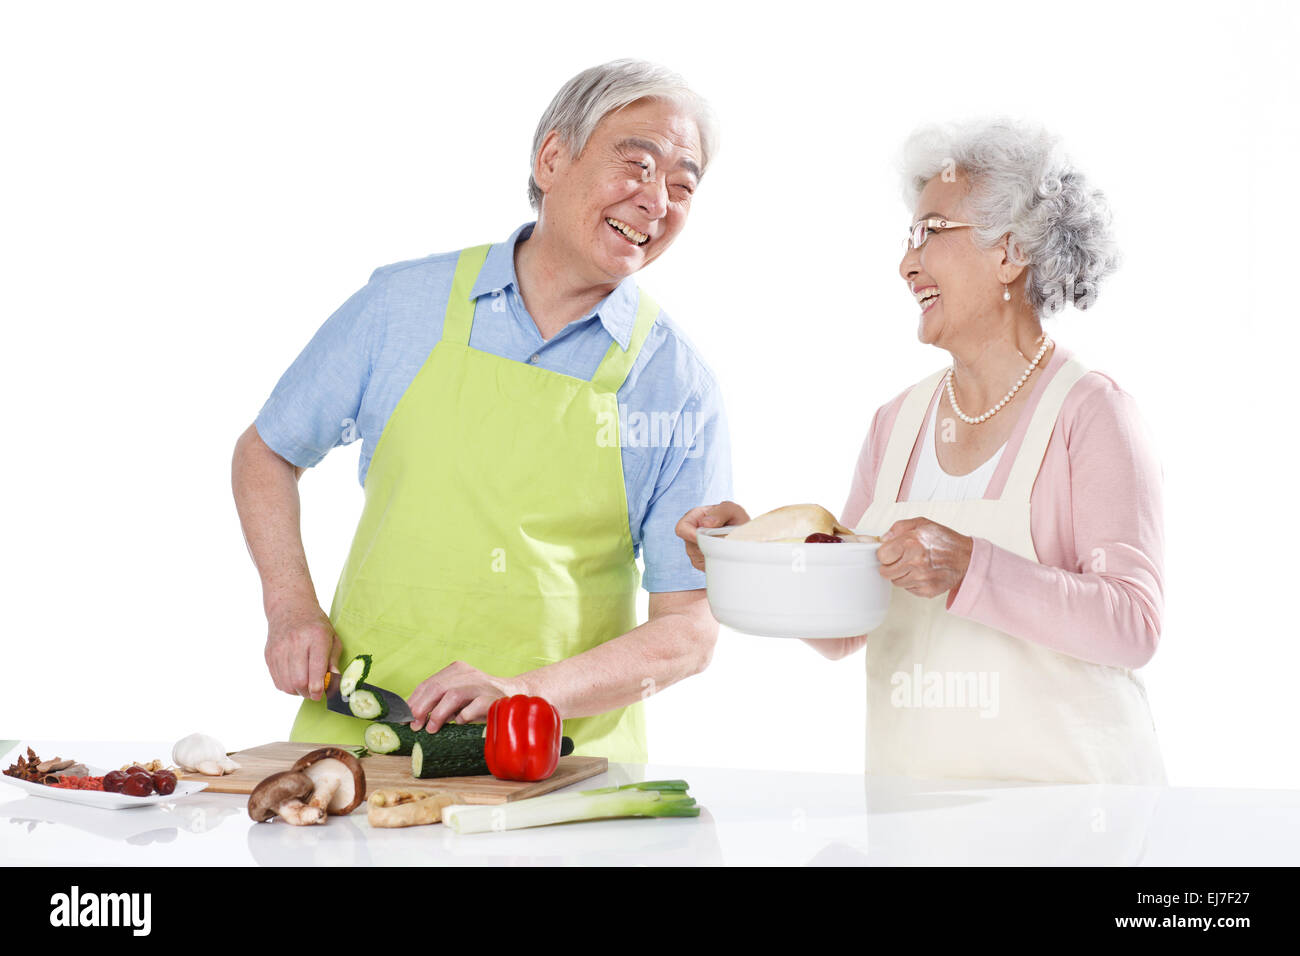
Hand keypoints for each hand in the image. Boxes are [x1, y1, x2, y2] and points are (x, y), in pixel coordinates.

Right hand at [265, 603, 341, 699]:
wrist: (289, 608)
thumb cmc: (315, 624)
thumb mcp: (332, 637)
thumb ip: (334, 660)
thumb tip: (334, 680)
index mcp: (316, 636)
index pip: (315, 668)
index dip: (318, 687)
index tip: (320, 693)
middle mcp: (296, 642)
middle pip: (299, 681)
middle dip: (308, 692)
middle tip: (314, 691)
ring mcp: (279, 649)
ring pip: (287, 684)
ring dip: (298, 691)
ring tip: (305, 685)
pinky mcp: (269, 655)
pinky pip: (278, 681)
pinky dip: (288, 686)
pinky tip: (294, 678)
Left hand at [407, 661, 524, 732]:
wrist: (515, 696)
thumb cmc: (481, 700)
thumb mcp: (459, 696)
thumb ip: (440, 700)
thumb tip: (414, 716)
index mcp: (457, 670)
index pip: (428, 683)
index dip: (414, 701)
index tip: (404, 717)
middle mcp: (468, 674)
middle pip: (437, 688)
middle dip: (422, 708)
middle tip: (414, 725)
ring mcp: (481, 685)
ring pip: (453, 695)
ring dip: (438, 714)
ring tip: (431, 729)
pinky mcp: (492, 699)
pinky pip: (473, 708)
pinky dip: (463, 717)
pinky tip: (460, 723)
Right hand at [675, 500, 751, 570]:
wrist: (744, 535)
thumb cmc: (736, 519)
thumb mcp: (733, 510)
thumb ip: (721, 511)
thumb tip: (705, 524)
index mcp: (693, 518)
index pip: (682, 528)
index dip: (690, 535)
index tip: (706, 538)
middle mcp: (690, 534)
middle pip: (691, 547)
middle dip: (709, 546)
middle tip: (727, 541)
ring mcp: (694, 550)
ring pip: (699, 558)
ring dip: (715, 553)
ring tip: (728, 545)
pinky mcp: (701, 563)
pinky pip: (706, 566)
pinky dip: (717, 561)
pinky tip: (725, 553)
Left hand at [876, 517, 972, 598]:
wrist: (967, 558)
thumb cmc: (945, 541)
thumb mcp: (922, 524)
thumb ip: (898, 528)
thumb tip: (883, 539)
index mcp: (911, 543)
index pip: (881, 555)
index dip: (885, 553)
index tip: (891, 552)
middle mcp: (915, 562)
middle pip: (885, 572)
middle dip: (890, 565)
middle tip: (900, 560)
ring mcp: (921, 578)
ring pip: (896, 582)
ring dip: (901, 575)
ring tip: (914, 565)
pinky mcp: (927, 590)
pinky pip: (908, 589)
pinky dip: (912, 583)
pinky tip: (922, 573)